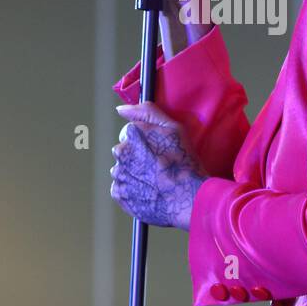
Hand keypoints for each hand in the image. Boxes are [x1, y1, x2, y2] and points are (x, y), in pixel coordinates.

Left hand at [110, 101, 206, 229]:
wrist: (187, 196)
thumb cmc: (183, 161)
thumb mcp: (174, 128)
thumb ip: (147, 112)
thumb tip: (121, 109)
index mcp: (132, 134)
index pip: (130, 133)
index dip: (145, 142)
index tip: (158, 151)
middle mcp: (121, 152)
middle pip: (125, 151)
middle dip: (137, 157)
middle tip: (156, 166)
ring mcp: (119, 174)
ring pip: (122, 169)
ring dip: (133, 173)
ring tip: (153, 180)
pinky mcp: (119, 193)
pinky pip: (121, 187)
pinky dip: (131, 189)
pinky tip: (148, 190)